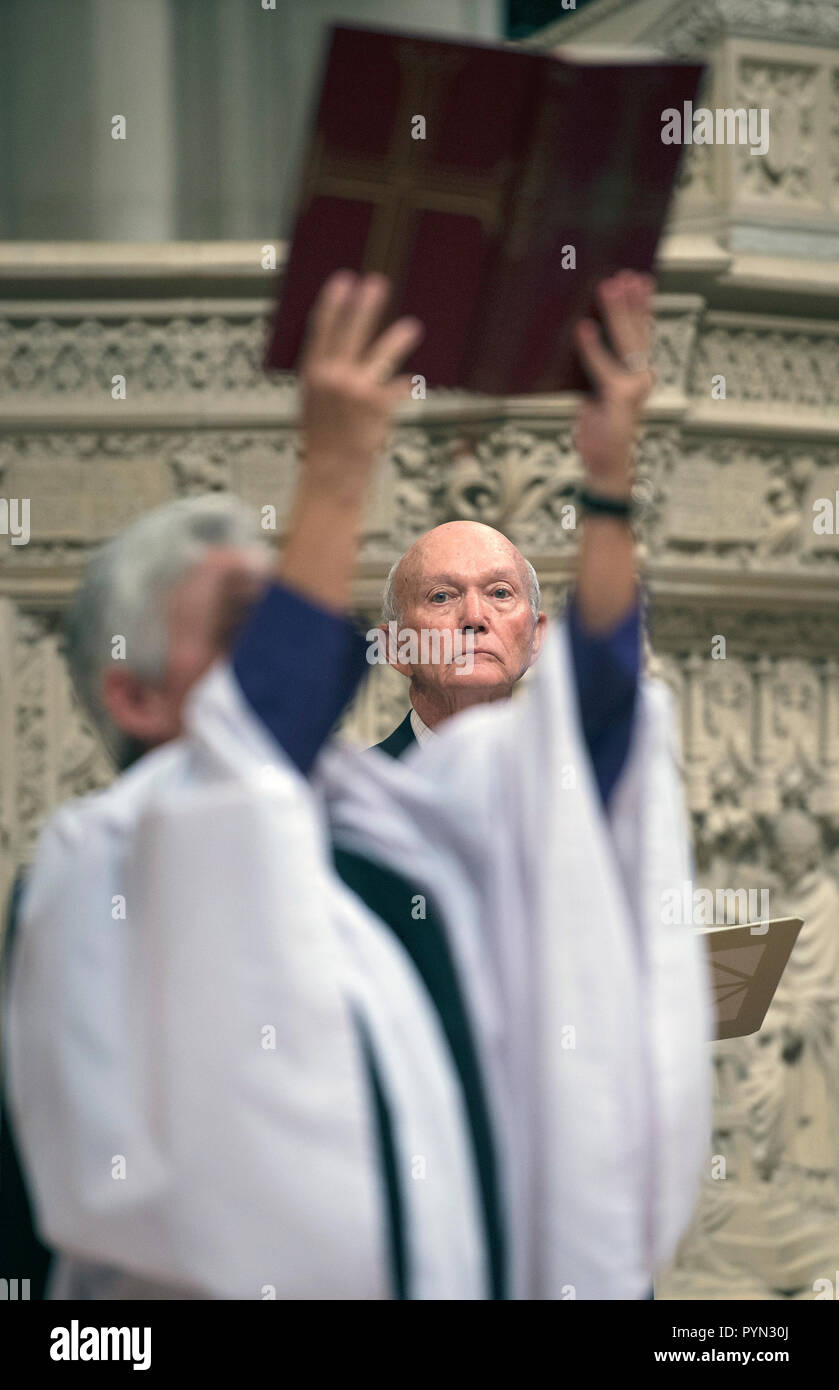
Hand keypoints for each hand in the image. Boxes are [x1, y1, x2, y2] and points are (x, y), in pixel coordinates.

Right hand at [299, 270, 422, 494]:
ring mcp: (355, 389)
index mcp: (312, 373)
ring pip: (381, 354)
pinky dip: (407, 385)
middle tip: (378, 283)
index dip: (333, 302)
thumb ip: (325, 376)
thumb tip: (340, 353)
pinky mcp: (377, 405)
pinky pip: (399, 387)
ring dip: (399, 339)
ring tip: (413, 326)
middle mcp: (332, 377)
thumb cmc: (324, 440)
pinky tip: (415, 382)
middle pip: (351, 331)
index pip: (321, 329)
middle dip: (366, 306)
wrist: (331, 472)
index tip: (343, 280)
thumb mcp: (313, 403)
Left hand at [573, 271, 655, 493]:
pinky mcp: (619, 399)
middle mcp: (641, 378)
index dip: (643, 306)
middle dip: (631, 301)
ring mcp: (633, 388)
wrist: (606, 467)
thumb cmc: (600, 433)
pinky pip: (602, 367)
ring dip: (616, 313)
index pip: (643, 333)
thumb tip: (580, 336)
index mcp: (637, 375)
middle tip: (623, 276)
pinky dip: (591, 348)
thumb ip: (595, 370)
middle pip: (638, 332)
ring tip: (607, 288)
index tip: (641, 279)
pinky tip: (581, 328)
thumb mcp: (596, 395)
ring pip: (626, 342)